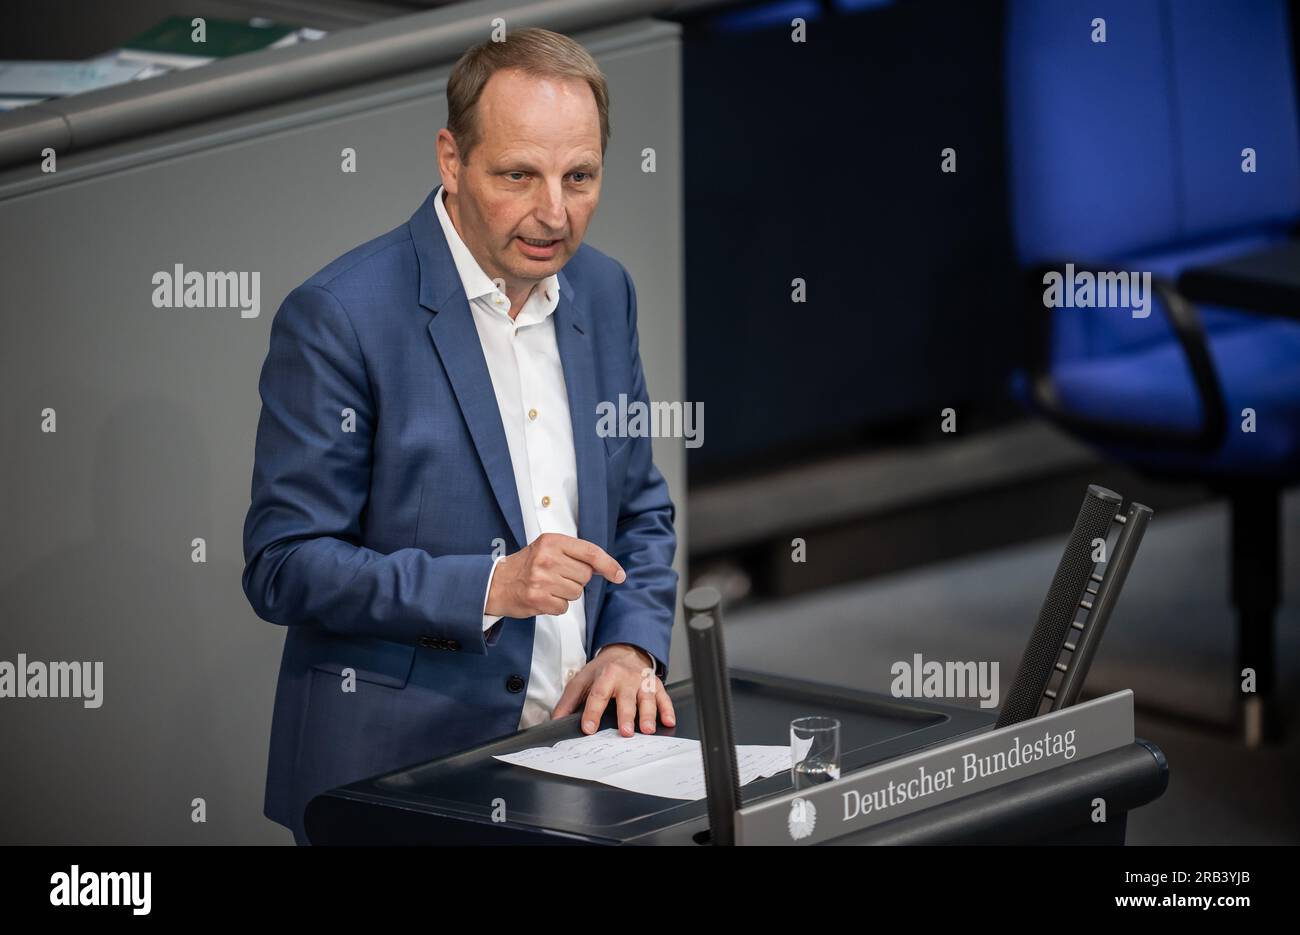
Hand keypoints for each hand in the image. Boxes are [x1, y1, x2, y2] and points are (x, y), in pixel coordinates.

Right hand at [486, 533, 625, 618]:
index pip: (590, 552)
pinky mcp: (538, 599)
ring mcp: (542, 579)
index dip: (609, 565)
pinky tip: (543, 598)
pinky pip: (564, 607)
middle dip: (576, 580)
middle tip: (557, 577)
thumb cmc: (526, 566)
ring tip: (548, 587)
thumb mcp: (548, 548)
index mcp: (552, 541)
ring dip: (566, 594)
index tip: (619, 575)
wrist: (495, 583)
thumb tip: (609, 568)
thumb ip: (575, 554)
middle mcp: (547, 558)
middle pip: (586, 575)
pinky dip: (556, 606)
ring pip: (576, 593)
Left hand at [551, 643, 675, 735]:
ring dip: (648, 714)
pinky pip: (663, 697)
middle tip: (625, 732)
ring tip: (647, 730)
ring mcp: (642, 681)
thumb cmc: (603, 670)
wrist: (625, 651)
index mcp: (605, 675)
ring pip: (647, 699)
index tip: (589, 728)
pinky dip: (667, 709)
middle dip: (626, 716)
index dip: (592, 712)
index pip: (598, 694)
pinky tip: (668, 721)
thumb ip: (569, 701)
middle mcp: (625, 678)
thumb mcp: (582, 680)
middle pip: (626, 698)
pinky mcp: (656, 685)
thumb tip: (556, 720)